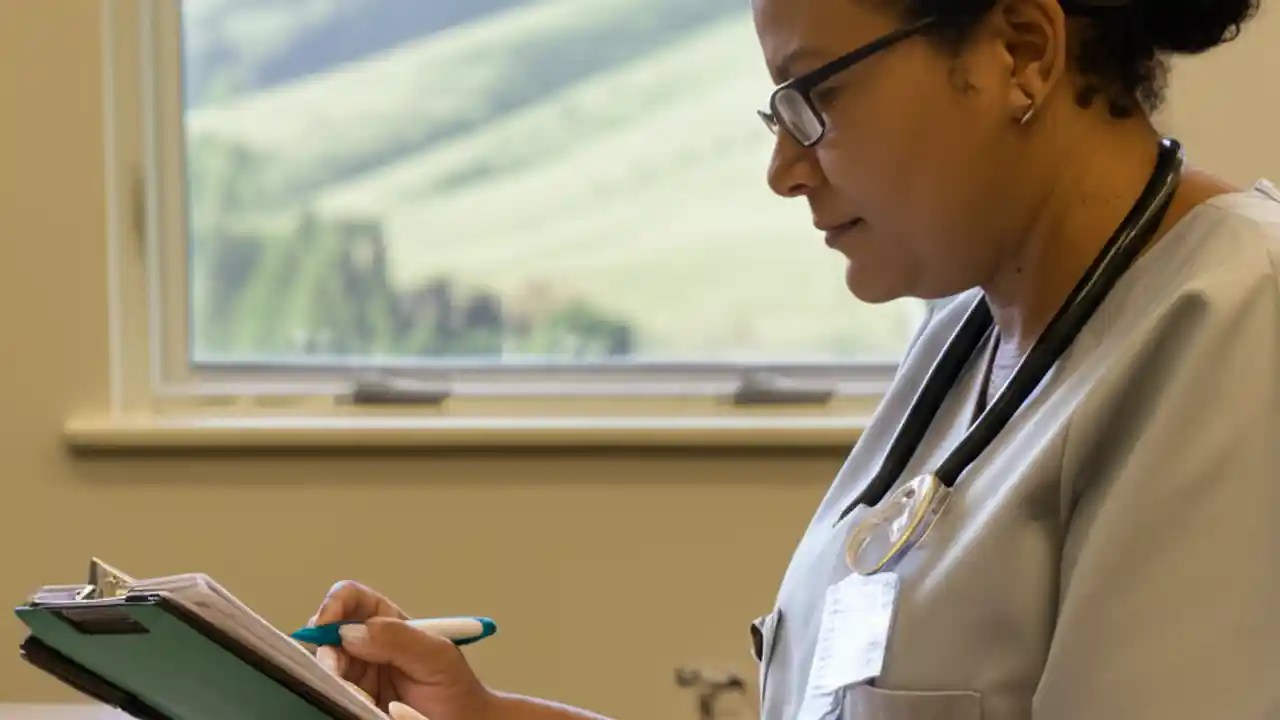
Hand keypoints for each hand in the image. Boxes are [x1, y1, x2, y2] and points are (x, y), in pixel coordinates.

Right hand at [310, 581, 493, 719]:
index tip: (326, 624)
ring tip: (352, 691)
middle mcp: (367, 646)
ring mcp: (358, 676)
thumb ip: (400, 638)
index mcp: (388, 623)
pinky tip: (351, 702)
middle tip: (333, 670)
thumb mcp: (437, 657)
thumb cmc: (457, 689)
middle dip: (325, 647)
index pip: (352, 600)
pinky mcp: (352, 702)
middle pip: (328, 634)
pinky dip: (333, 695)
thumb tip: (351, 631)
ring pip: (325, 665)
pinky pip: (331, 693)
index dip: (334, 604)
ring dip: (329, 675)